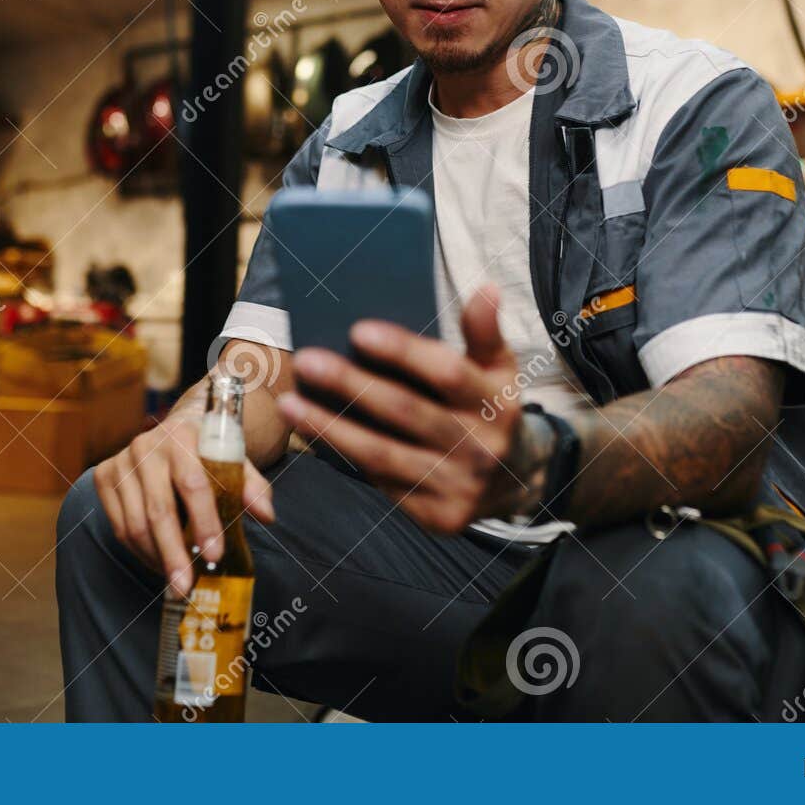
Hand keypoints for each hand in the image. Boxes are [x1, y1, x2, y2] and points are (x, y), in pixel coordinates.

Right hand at [92, 415, 275, 594]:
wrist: (174, 431)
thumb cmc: (208, 453)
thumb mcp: (235, 461)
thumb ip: (252, 486)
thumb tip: (267, 515)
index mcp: (183, 435)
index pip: (192, 483)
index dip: (204, 521)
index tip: (215, 554)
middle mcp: (146, 446)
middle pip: (158, 511)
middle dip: (174, 554)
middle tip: (186, 586)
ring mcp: (120, 462)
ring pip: (134, 524)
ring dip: (156, 558)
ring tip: (176, 579)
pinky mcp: (104, 477)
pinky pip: (119, 526)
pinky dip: (139, 551)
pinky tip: (159, 562)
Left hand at [279, 284, 525, 532]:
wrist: (515, 481)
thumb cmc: (491, 409)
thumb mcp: (499, 369)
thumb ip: (484, 332)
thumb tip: (486, 288)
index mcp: (497, 402)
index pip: (446, 372)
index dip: (403, 351)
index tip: (357, 330)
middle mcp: (480, 447)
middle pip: (405, 411)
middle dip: (351, 385)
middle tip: (307, 359)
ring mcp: (457, 486)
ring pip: (382, 453)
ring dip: (331, 427)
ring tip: (290, 402)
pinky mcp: (437, 516)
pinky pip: (380, 480)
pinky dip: (343, 455)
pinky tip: (311, 432)